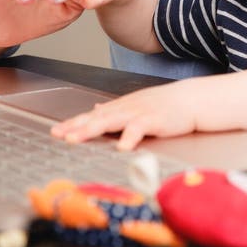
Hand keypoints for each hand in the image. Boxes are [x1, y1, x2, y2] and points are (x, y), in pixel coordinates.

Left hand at [51, 79, 201, 150]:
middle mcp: (125, 108)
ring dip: (92, 129)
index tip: (56, 131)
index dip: (74, 123)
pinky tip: (121, 147)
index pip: (92, 116)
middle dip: (76, 126)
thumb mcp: (136, 105)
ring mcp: (138, 112)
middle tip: (59, 134)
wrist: (190, 99)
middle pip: (96, 118)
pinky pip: (138, 128)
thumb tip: (97, 108)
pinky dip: (129, 137)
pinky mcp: (153, 119)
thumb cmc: (165, 106)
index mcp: (120, 107)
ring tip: (76, 139)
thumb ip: (115, 109)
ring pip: (110, 121)